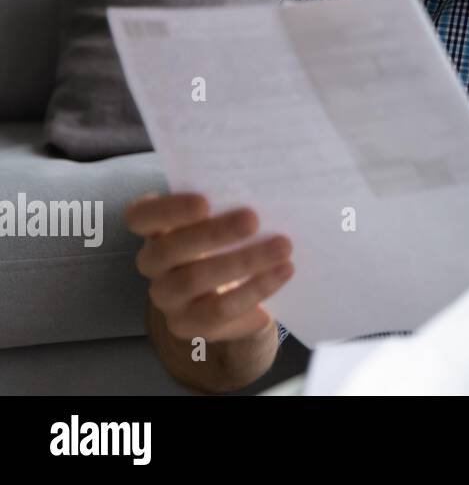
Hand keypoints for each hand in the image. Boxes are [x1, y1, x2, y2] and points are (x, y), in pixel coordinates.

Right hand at [125, 193, 293, 342]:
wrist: (235, 295)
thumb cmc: (230, 240)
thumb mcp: (224, 219)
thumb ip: (232, 203)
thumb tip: (270, 186)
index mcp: (156, 228)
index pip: (141, 216)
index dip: (169, 209)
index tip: (205, 201)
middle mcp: (153, 262)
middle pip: (169, 249)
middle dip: (213, 233)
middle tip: (253, 219)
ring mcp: (166, 297)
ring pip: (193, 280)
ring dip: (243, 261)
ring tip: (283, 246)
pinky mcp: (187, 324)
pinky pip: (220, 309)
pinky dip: (256, 287)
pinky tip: (284, 270)